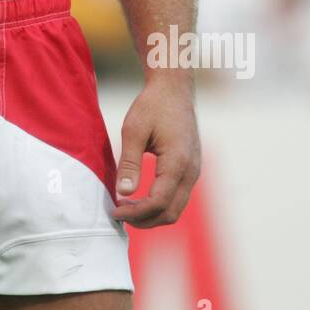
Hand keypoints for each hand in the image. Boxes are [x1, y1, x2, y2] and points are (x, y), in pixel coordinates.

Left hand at [111, 71, 200, 228]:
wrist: (174, 89)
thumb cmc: (152, 106)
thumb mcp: (133, 130)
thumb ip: (129, 163)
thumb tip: (123, 193)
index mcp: (178, 162)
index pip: (159, 202)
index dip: (136, 213)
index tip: (115, 210)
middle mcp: (191, 171)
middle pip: (170, 213)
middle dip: (144, 220)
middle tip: (119, 214)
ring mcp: (194, 171)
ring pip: (176, 208)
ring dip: (152, 215)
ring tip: (127, 209)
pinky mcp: (191, 169)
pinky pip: (178, 197)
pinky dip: (159, 205)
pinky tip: (140, 198)